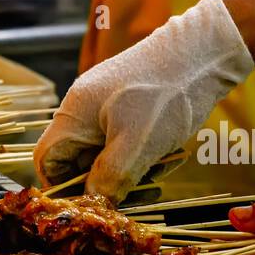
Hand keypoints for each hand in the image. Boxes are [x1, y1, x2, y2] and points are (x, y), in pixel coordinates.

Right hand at [34, 0, 253, 201]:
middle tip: (138, 192)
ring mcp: (107, 108)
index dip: (63, 187)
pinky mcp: (131, 108)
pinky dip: (145, 154)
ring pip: (107, 155)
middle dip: (107, 181)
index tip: (92, 203)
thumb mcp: (137, 144)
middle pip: (80, 161)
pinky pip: (128, 143)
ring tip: (160, 167)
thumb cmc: (166, 93)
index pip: (47, 161)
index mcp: (73, 115)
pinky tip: (170, 152)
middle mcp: (84, 111)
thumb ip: (110, 178)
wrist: (207, 50)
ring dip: (132, 170)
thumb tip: (95, 204)